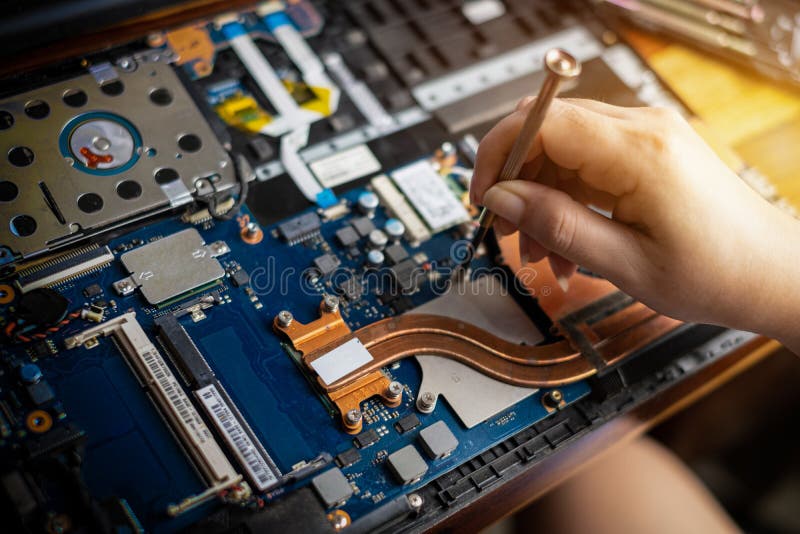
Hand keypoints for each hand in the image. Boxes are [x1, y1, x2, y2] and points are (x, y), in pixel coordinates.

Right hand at [470, 98, 799, 345]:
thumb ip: (557, 224)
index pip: (541, 120)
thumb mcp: (625, 263)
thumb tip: (502, 197)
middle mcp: (643, 129)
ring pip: (561, 150)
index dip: (498, 152)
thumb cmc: (718, 272)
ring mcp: (646, 135)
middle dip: (515, 182)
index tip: (483, 195)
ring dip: (540, 198)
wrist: (771, 273)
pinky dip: (566, 198)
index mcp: (638, 151)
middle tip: (508, 232)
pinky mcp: (647, 149)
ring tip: (544, 252)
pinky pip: (585, 162)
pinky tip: (568, 242)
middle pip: (545, 131)